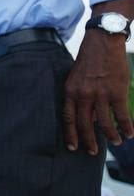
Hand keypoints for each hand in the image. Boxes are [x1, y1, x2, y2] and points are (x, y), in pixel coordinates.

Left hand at [64, 29, 133, 154]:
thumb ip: (79, 97)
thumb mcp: (76, 78)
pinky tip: (130, 133)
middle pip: (84, 124)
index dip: (71, 134)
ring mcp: (100, 94)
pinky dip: (127, 127)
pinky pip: (122, 116)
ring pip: (104, 123)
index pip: (68, 118)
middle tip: (92, 152)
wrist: (102, 43)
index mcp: (70, 91)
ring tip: (116, 142)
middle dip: (88, 141)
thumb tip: (89, 118)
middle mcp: (83, 95)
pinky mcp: (117, 92)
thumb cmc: (89, 60)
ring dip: (111, 136)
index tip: (73, 147)